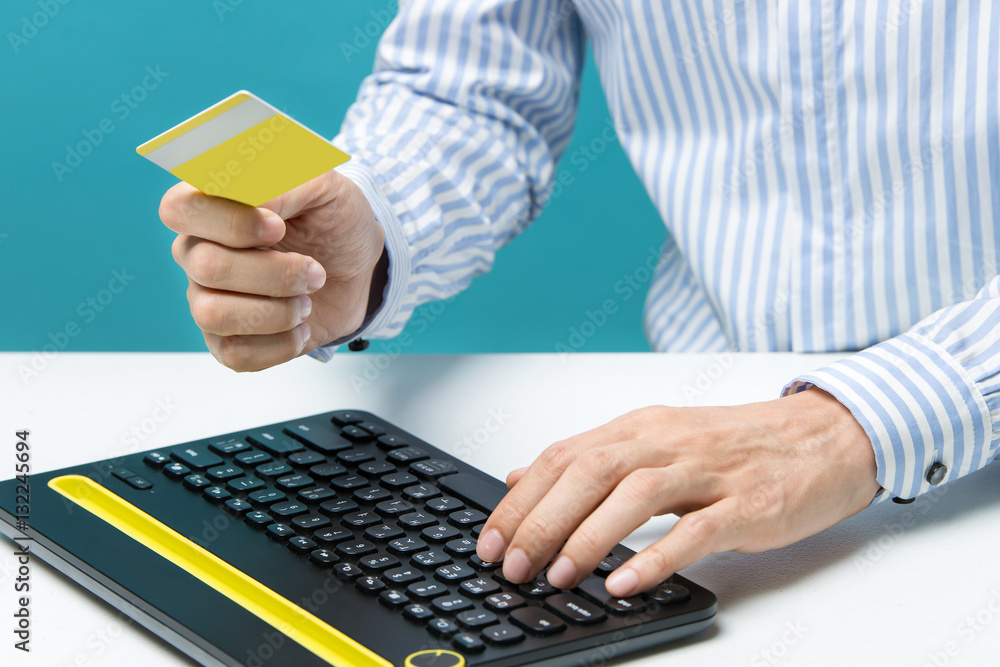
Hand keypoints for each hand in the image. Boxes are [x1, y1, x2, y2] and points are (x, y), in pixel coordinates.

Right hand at [159, 171, 384, 370]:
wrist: (360, 269)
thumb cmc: (334, 221)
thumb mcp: (324, 186)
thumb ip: (284, 182)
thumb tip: (252, 198)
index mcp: (212, 205)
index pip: (179, 208)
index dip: (229, 222)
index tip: (278, 227)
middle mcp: (198, 251)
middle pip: (206, 266)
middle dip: (274, 273)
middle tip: (314, 271)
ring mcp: (207, 297)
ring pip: (212, 314)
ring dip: (274, 312)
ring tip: (306, 303)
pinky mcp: (226, 339)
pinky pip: (233, 353)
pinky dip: (279, 344)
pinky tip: (300, 328)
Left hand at [476, 388, 879, 596]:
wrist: (824, 437)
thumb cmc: (736, 446)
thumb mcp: (655, 441)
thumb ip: (589, 459)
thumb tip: (521, 478)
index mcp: (640, 428)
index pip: (563, 457)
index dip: (521, 501)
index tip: (491, 541)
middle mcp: (666, 442)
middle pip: (589, 472)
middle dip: (542, 520)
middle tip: (513, 565)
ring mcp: (709, 471)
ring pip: (635, 495)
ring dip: (589, 536)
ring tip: (559, 575)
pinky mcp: (748, 503)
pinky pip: (697, 530)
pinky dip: (658, 556)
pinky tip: (628, 582)